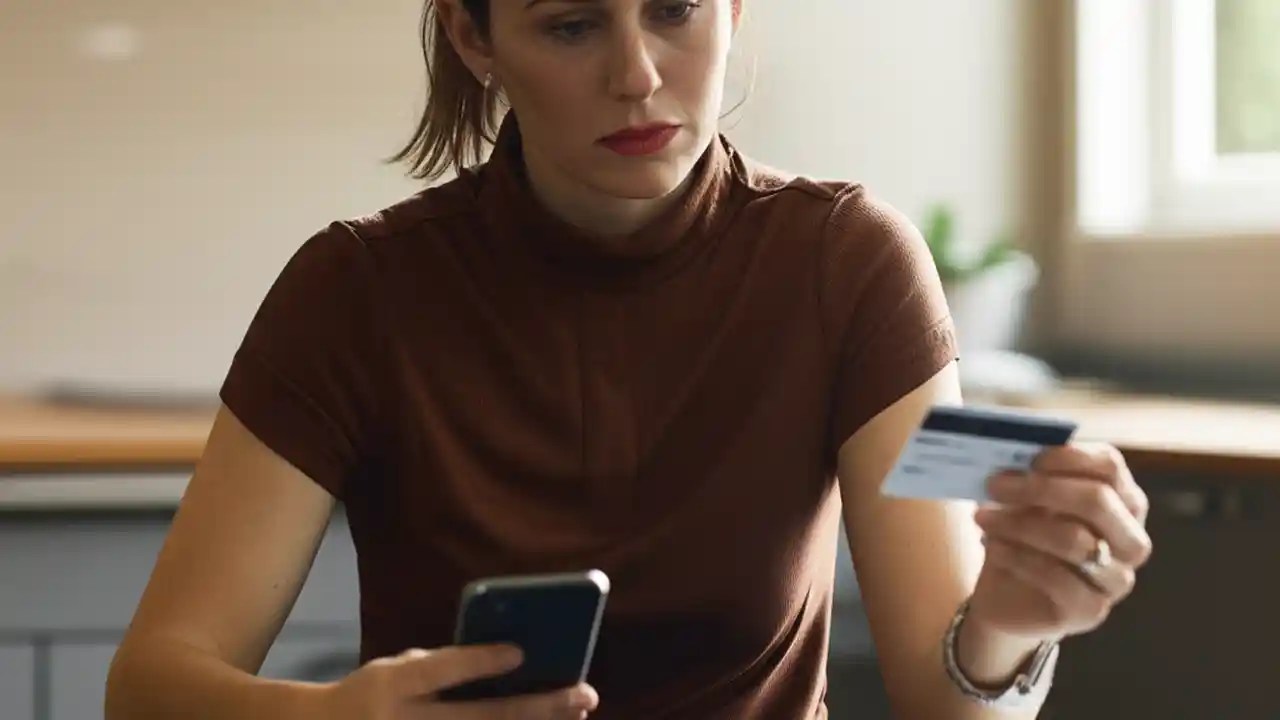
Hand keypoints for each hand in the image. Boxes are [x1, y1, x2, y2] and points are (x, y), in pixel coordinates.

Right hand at [318, 645, 598, 719]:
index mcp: (393, 687)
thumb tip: (505, 658)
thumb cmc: (371, 695)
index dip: (480, 662)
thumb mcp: (394, 669)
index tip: (521, 652)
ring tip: (576, 712)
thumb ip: (441, 663)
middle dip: (539, 706)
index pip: (441, 671)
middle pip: (481, 718)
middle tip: (584, 694)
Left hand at [969, 442, 1152, 639]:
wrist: (1009, 595)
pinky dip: (1017, 557)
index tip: (1027, 457)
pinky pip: (1057, 578)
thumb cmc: (1024, 534)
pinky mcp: (1092, 610)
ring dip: (1020, 524)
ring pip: (1075, 540)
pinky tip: (991, 546)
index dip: (1068, 456)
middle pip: (1098, 501)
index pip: (1110, 466)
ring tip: (983, 517)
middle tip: (995, 483)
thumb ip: (1029, 473)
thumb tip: (1013, 448)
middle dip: (1041, 488)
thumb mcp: (1025, 498)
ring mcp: (1116, 579)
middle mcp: (1131, 539)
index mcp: (1123, 500)